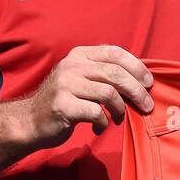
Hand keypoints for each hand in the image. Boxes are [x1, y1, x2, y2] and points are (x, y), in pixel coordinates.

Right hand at [20, 45, 154, 147]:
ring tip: (119, 118)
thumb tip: (141, 78)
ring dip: (121, 109)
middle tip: (147, 105)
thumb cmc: (65, 100)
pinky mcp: (63, 106)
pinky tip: (99, 127)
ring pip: (109, 93)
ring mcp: (65, 85)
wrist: (30, 121)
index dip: (136, 66)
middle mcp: (72, 66)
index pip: (114, 52)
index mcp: (79, 54)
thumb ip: (104, 72)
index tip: (149, 82)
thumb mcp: (82, 78)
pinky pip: (96, 112)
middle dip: (137, 91)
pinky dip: (104, 122)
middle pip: (115, 74)